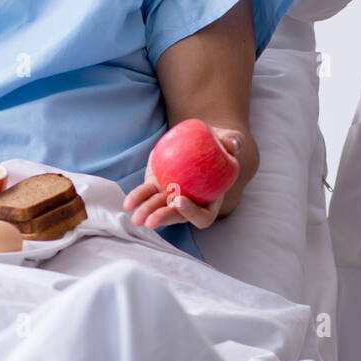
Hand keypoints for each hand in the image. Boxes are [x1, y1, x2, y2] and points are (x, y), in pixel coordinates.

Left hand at [123, 126, 241, 230]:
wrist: (201, 140)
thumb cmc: (220, 143)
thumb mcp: (229, 140)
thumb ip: (232, 143)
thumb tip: (232, 145)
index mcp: (210, 201)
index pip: (203, 216)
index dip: (192, 213)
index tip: (180, 200)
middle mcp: (189, 205)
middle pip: (177, 217)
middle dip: (163, 218)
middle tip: (151, 220)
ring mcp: (171, 198)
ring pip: (158, 209)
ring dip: (146, 213)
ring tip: (135, 216)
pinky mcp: (157, 187)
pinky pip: (146, 194)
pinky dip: (137, 198)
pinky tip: (128, 203)